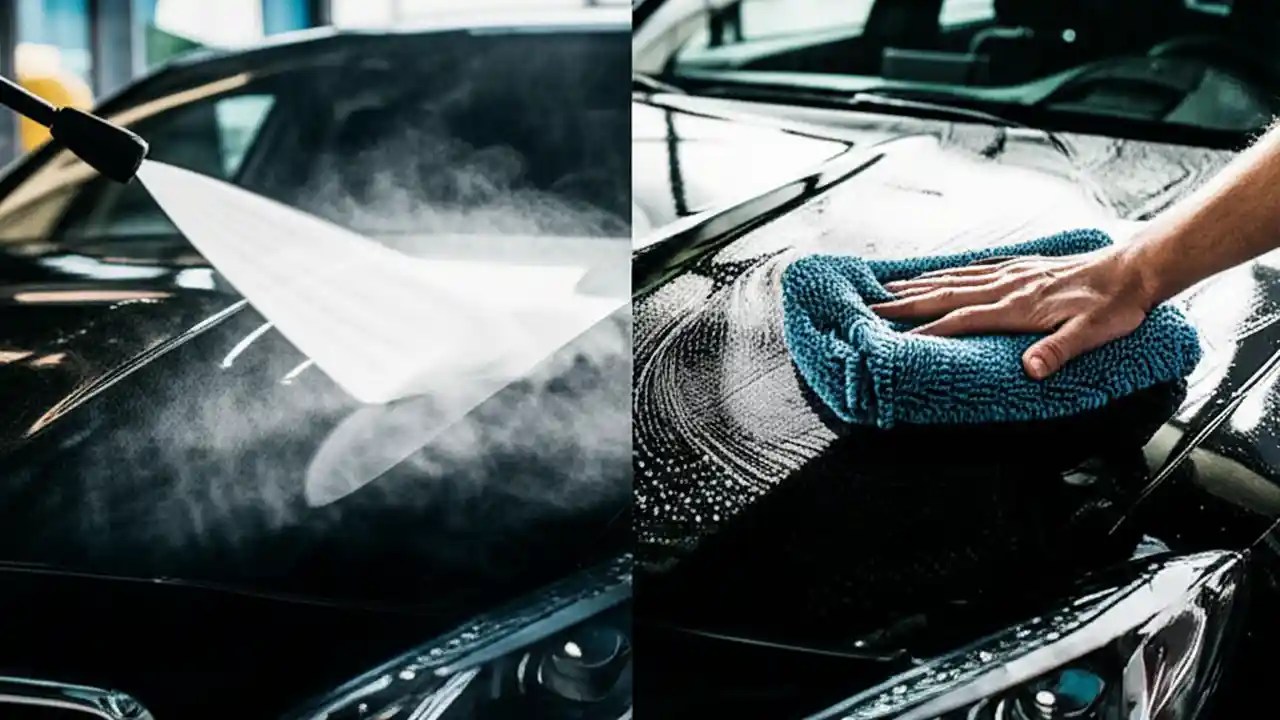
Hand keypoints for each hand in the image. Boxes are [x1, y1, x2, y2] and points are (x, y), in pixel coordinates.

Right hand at [869, 247, 1156, 378]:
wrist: (1135, 269)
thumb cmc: (1115, 304)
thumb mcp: (1094, 334)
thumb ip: (1060, 351)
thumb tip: (1030, 369)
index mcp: (1020, 306)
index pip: (963, 319)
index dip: (928, 330)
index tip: (896, 338)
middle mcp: (1009, 287)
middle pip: (946, 294)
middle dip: (905, 302)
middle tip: (871, 306)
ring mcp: (1013, 274)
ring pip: (954, 279)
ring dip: (918, 285)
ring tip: (888, 287)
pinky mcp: (1021, 268)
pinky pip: (974, 269)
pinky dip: (948, 272)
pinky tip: (937, 274)